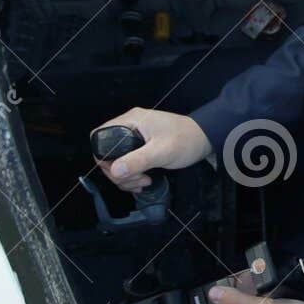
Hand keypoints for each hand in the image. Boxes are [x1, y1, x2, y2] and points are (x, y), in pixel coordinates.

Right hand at [93, 107, 210, 190]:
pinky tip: (143, 182)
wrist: (204, 139)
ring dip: (125, 177)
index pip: (100, 137)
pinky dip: (131, 176)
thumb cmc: (186, 140)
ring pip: (116, 162)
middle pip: (106, 153)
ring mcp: (134, 137)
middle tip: (137, 180)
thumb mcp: (162, 152)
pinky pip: (126, 163)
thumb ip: (138, 160)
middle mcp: (128, 127)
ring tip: (144, 182)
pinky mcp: (140, 148)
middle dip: (117, 172)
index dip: (103, 157)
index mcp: (130, 121)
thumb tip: (114, 170)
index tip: (119, 171)